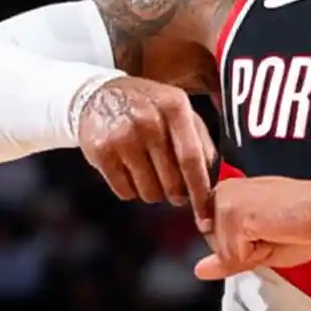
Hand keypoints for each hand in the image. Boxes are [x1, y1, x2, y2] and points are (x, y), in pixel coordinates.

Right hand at [77, 77, 215, 228]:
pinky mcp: (101, 151)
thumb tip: (213, 177)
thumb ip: (199, 139)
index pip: (192, 158)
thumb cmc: (147, 105)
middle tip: (174, 190)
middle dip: (178, 195)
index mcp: (174, 107)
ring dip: (153, 193)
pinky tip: (129, 171)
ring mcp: (123, 135)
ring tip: (149, 174)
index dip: (200, 191)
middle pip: (172, 181)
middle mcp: (149, 120)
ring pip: (149, 191)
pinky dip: (131, 190)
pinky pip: (125, 191)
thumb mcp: (178, 108)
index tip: (206, 216)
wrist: (97, 95)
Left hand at [193, 177, 310, 279]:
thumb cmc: (301, 225)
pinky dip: (255, 254)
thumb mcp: (258, 249)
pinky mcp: (234, 213)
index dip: (241, 246)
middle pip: (214, 245)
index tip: (266, 229)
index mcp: (229, 193)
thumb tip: (198, 271)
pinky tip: (273, 233)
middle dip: (242, 251)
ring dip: (250, 253)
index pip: (214, 238)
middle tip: (272, 232)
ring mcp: (226, 201)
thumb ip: (226, 258)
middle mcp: (223, 191)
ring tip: (274, 231)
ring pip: (223, 252)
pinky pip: (233, 254)